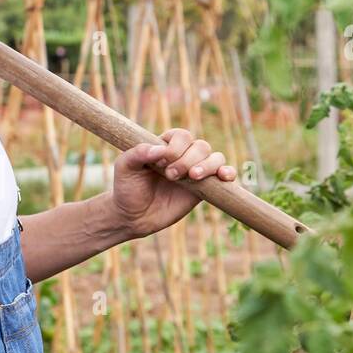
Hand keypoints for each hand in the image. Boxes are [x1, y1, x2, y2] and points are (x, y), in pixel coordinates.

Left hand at [110, 128, 237, 238]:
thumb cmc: (127, 189)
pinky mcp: (204, 189)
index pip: (181, 136)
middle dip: (187, 159)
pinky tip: (224, 177)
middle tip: (170, 175)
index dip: (175, 148)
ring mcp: (195, 171)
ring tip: (193, 176)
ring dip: (208, 165)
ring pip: (215, 157)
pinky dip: (228, 173)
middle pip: (200, 146)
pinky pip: (223, 175)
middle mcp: (183, 155)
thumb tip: (160, 149)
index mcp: (165, 145)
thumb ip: (138, 153)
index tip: (160, 163)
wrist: (133, 217)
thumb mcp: (125, 168)